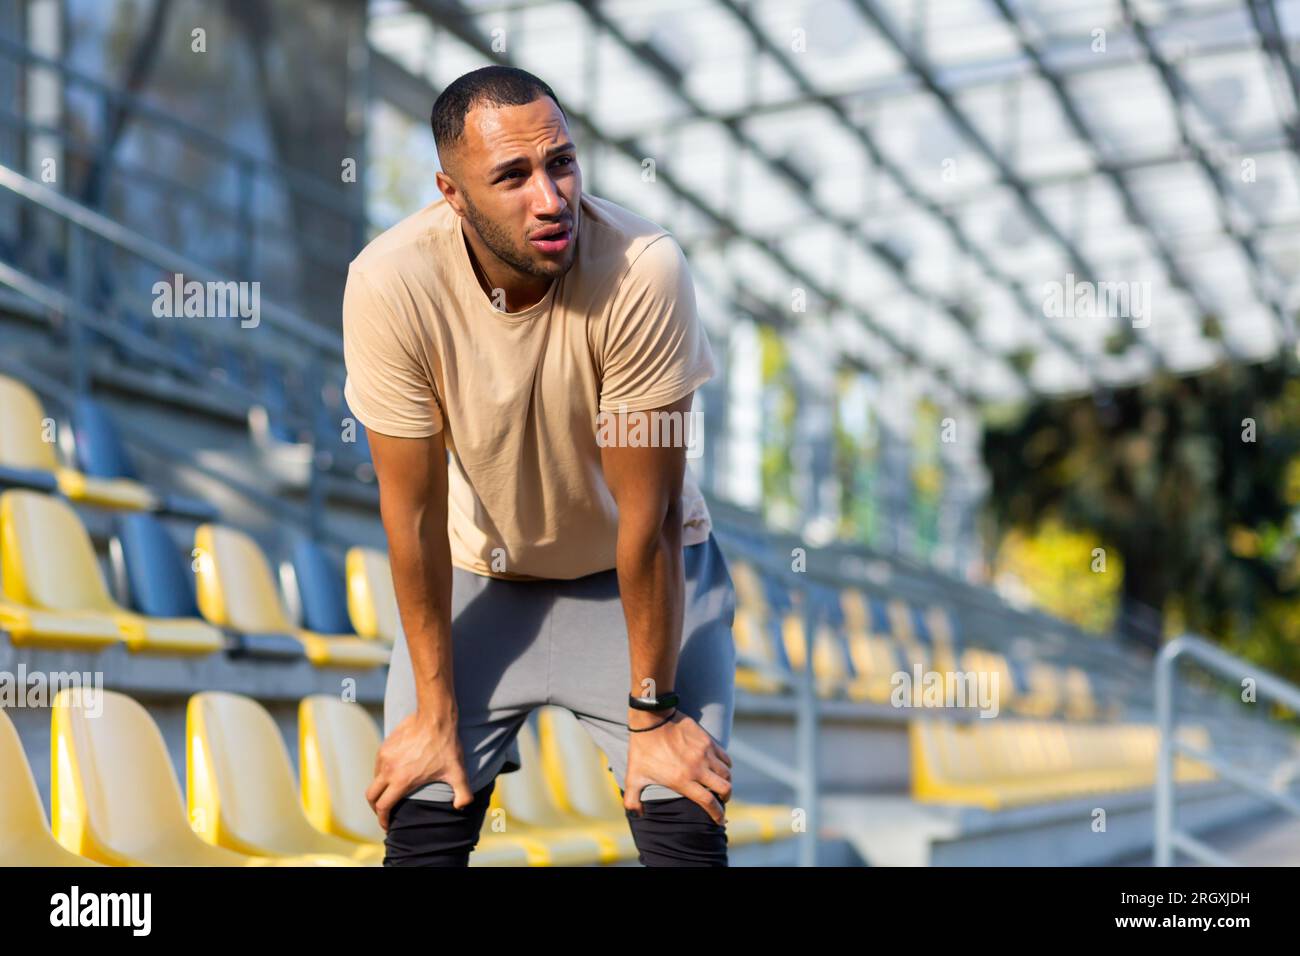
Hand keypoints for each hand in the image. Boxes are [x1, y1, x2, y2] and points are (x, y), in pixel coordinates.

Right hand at [365, 707, 472, 830]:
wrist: (435, 717)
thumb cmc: (446, 745)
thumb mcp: (457, 771)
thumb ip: (463, 793)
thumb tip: (462, 807)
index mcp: (401, 781)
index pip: (383, 807)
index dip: (383, 820)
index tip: (387, 825)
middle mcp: (388, 770)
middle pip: (371, 796)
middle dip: (375, 808)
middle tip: (384, 812)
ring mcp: (384, 757)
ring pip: (374, 779)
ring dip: (379, 789)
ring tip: (390, 792)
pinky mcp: (384, 746)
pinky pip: (378, 765)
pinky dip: (382, 773)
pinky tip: (394, 773)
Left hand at [623, 710, 732, 823]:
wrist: (651, 719)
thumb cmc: (642, 748)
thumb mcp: (633, 776)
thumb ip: (632, 799)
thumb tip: (636, 815)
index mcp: (682, 780)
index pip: (708, 802)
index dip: (717, 814)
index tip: (720, 820)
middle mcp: (697, 769)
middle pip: (724, 788)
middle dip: (726, 798)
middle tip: (722, 799)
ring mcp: (704, 754)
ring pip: (726, 773)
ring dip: (726, 782)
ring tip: (721, 784)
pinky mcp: (707, 741)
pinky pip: (725, 757)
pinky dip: (726, 765)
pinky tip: (720, 767)